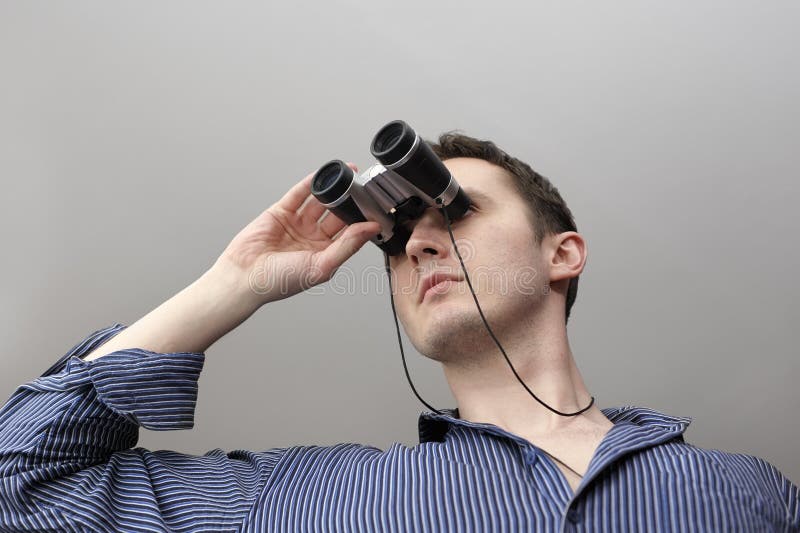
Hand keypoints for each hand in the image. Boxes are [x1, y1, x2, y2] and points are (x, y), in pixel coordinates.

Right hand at [213, 164, 380, 306]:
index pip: (350, 232)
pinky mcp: (281, 212)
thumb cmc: (279, 281)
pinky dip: (311, 184)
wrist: (243, 277)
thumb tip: (372, 229)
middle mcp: (313, 238)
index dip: (362, 218)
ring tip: (350, 175)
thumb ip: (348, 246)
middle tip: (365, 186)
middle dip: (351, 200)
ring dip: (334, 189)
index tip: (377, 205)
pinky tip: (324, 175)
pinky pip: (299, 194)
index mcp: (325, 253)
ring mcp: (297, 224)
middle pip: (337, 214)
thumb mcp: (321, 266)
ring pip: (320, 202)